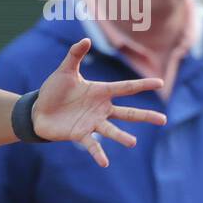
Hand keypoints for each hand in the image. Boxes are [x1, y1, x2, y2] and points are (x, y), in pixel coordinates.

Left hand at [31, 38, 167, 166]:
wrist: (38, 110)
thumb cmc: (54, 90)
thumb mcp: (64, 71)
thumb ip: (74, 55)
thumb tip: (85, 40)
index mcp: (100, 92)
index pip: (126, 88)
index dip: (142, 85)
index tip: (160, 83)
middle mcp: (101, 109)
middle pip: (127, 112)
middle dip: (145, 116)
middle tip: (164, 120)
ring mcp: (92, 123)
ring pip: (112, 130)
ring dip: (122, 137)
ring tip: (132, 143)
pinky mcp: (80, 135)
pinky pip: (92, 145)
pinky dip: (98, 154)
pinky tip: (105, 163)